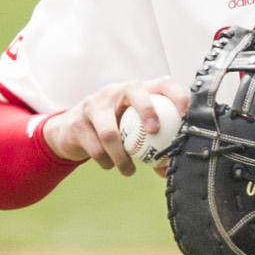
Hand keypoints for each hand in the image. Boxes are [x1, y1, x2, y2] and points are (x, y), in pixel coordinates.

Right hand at [43, 77, 188, 175]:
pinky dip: (106, 161)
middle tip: (155, 132)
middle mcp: (115, 91)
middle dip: (147, 110)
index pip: (163, 83)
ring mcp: (94, 104)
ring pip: (110, 132)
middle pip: (134, 90)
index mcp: (137, 92)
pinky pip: (95, 148)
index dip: (178, 95)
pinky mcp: (76, 121)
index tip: (184, 115)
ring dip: (122, 157)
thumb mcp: (132, 131)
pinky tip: (110, 165)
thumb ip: (151, 146)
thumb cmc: (112, 129)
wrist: (69, 131)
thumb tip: (169, 169)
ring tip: (129, 171)